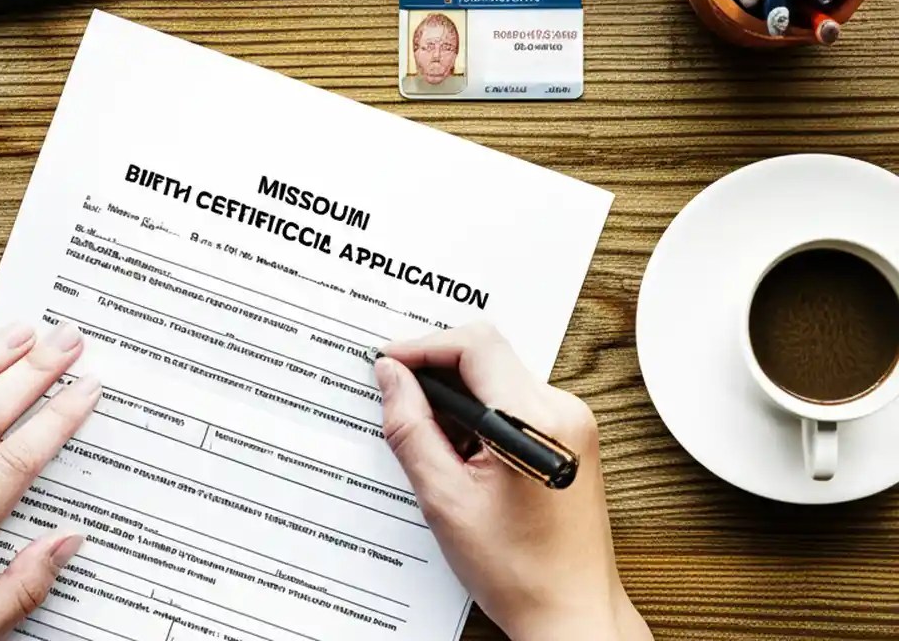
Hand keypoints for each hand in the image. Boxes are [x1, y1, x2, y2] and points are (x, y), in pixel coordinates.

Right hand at [375, 323, 650, 640]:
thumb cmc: (519, 570)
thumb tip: (391, 377)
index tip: (387, 364)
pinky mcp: (569, 436)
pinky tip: (461, 458)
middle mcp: (563, 411)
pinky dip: (479, 416)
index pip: (474, 345)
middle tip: (399, 406)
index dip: (422, 347)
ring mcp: (572, 422)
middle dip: (436, 374)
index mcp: (537, 420)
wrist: (571, 613)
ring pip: (497, 378)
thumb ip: (412, 427)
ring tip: (435, 450)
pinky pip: (514, 402)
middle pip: (486, 356)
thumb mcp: (445, 498)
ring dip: (457, 400)